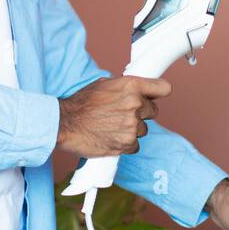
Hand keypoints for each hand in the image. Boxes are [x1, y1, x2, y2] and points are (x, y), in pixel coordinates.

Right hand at [56, 76, 170, 157]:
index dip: (158, 93)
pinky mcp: (127, 144)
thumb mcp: (103, 85)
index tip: (155, 96)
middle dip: (142, 113)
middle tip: (123, 114)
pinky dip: (126, 143)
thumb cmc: (80, 104)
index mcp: (131, 86)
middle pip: (153, 111)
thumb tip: (133, 90)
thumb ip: (124, 87)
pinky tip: (111, 137)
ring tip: (112, 127)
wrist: (65, 124)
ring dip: (132, 130)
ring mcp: (132, 126)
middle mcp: (135, 104)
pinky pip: (135, 145)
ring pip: (144, 129)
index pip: (163, 88)